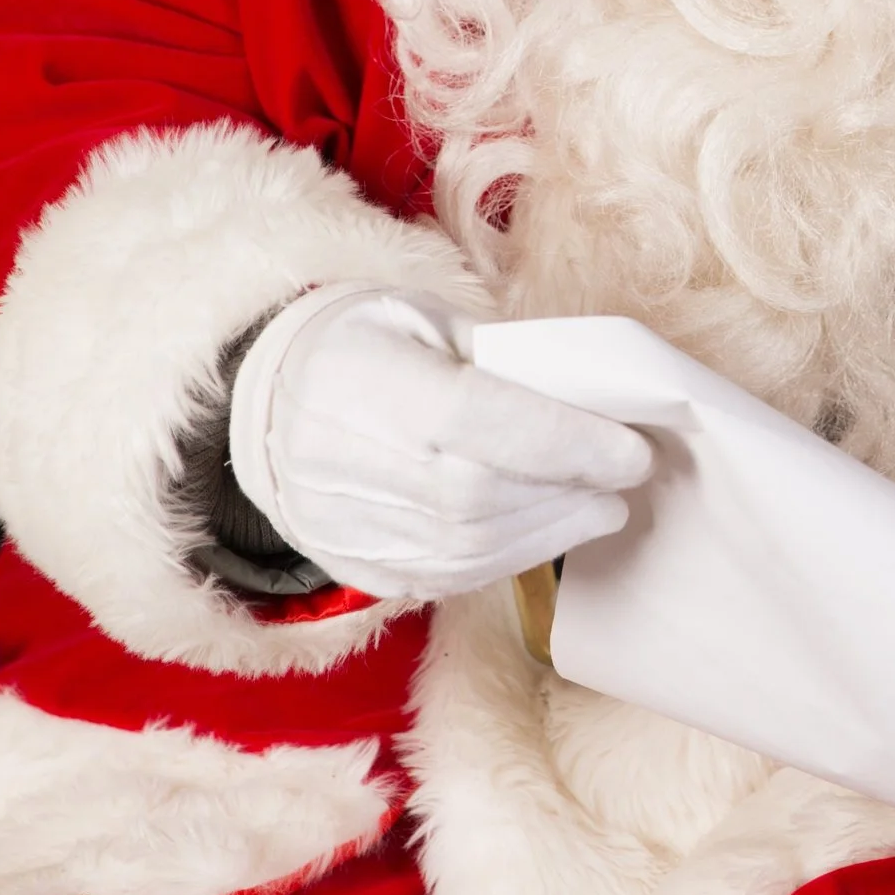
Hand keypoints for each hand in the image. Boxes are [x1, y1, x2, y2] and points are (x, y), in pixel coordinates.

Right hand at [226, 285, 653, 605]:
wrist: (261, 410)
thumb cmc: (361, 347)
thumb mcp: (423, 319)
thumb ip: (501, 359)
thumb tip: (592, 398)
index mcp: (375, 386)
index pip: (485, 422)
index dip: (567, 441)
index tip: (633, 449)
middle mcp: (357, 466)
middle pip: (486, 494)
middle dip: (571, 491)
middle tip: (625, 477)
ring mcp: (353, 527)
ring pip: (475, 546)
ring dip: (552, 529)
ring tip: (597, 504)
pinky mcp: (362, 567)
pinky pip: (451, 575)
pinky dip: (511, 556)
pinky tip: (544, 530)